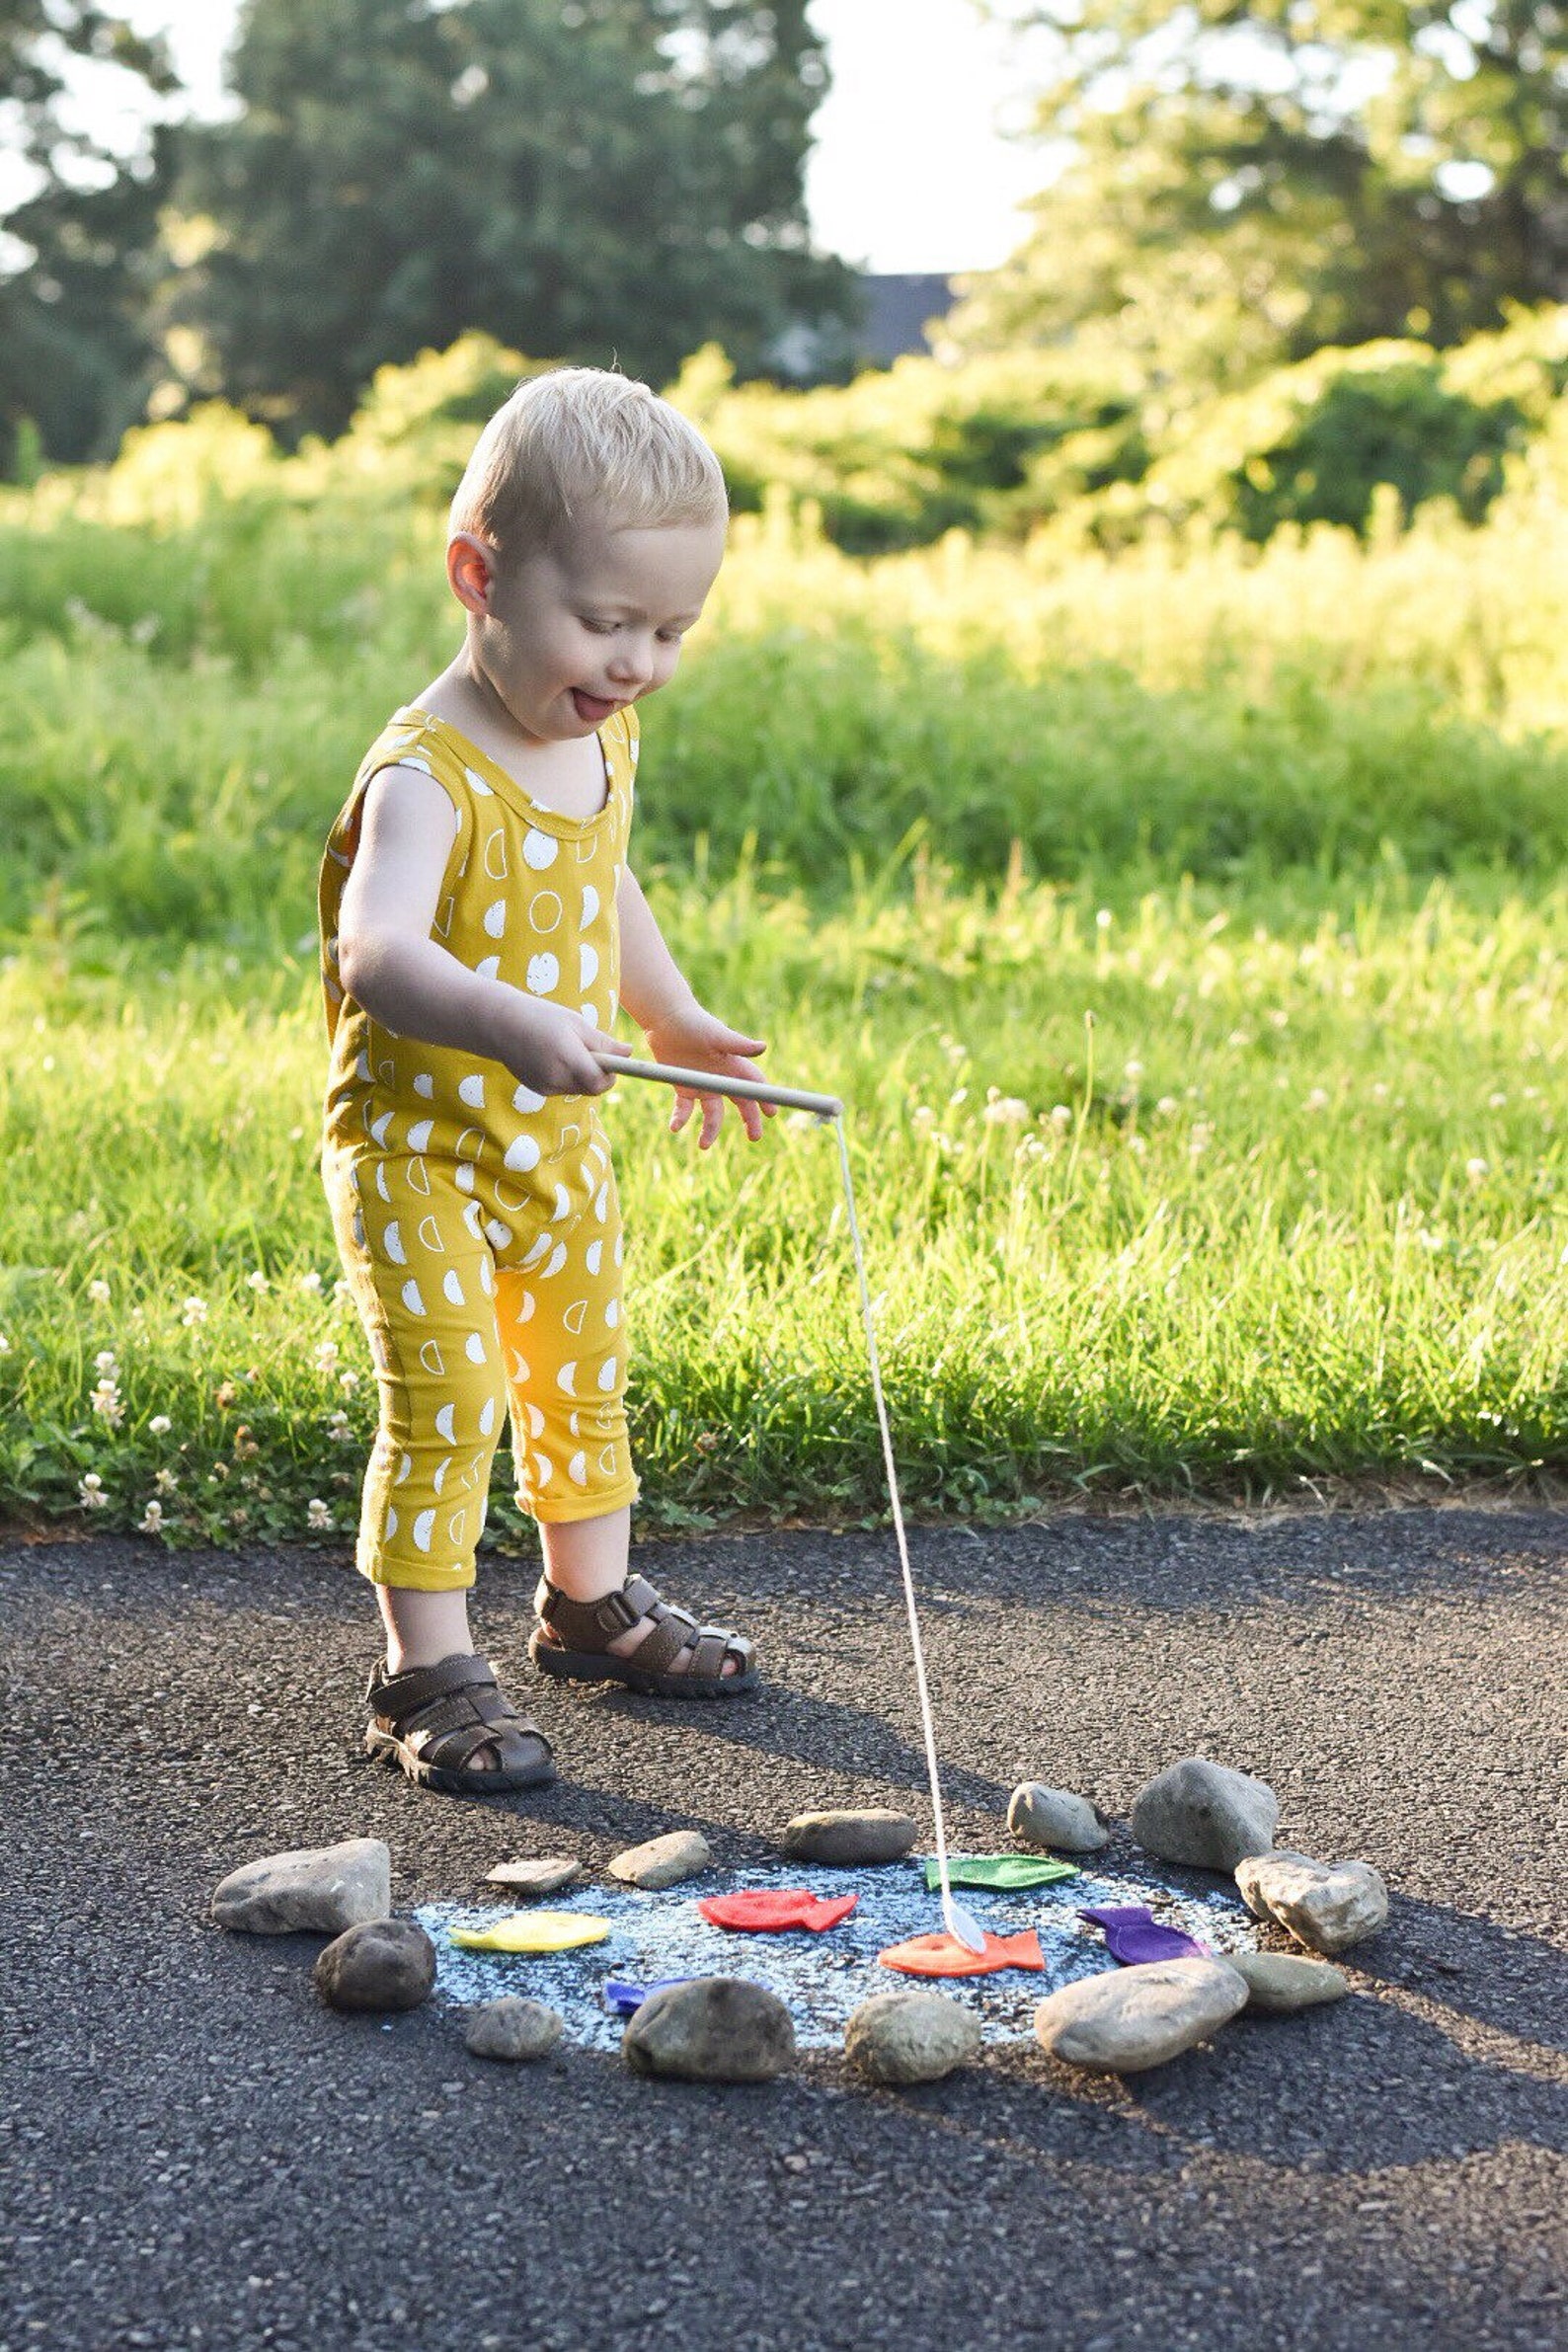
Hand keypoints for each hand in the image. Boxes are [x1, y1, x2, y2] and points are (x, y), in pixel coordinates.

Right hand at [485, 989, 630, 1097]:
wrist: (498, 1024)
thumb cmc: (541, 1017)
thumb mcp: (576, 1023)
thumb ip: (602, 1042)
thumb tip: (628, 1053)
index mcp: (568, 1057)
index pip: (599, 1081)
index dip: (611, 1075)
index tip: (614, 1064)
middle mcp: (556, 1077)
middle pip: (590, 1087)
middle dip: (597, 1074)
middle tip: (590, 1051)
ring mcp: (545, 1086)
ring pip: (577, 1087)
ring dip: (581, 1074)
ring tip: (566, 1049)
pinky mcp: (537, 1089)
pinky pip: (562, 1087)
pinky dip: (566, 1075)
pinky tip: (551, 1056)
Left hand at [642, 1002, 772, 1148]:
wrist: (665, 1019)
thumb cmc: (694, 1023)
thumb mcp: (717, 1034)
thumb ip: (738, 1044)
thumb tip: (763, 1047)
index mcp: (733, 1064)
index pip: (754, 1086)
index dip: (764, 1099)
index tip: (772, 1113)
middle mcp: (721, 1077)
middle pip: (741, 1103)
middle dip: (749, 1120)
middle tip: (755, 1137)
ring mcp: (702, 1085)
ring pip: (712, 1113)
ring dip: (710, 1130)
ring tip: (704, 1145)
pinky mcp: (683, 1087)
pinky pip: (685, 1109)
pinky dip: (681, 1119)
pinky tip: (675, 1127)